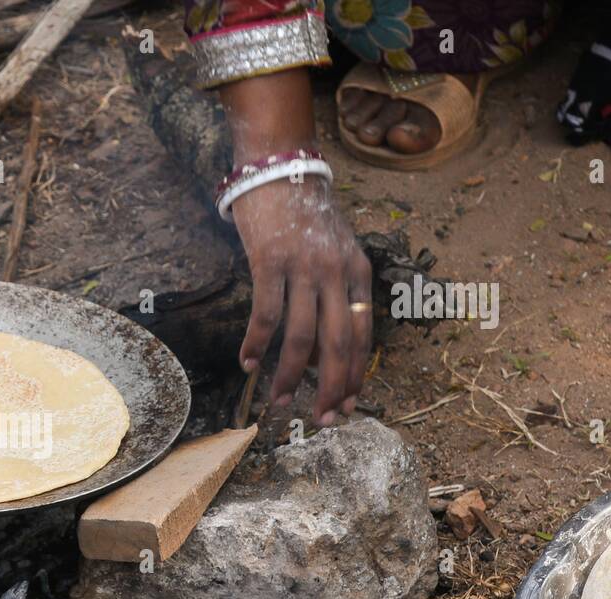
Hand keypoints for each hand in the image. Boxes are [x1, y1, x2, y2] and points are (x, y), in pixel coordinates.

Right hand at [231, 177, 371, 424]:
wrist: (279, 168)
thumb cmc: (303, 215)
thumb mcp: (333, 251)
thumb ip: (335, 292)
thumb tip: (322, 347)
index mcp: (358, 273)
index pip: (362, 337)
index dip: (354, 377)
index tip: (345, 407)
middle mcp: (336, 273)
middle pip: (338, 345)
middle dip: (331, 388)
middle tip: (320, 419)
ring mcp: (304, 268)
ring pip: (301, 338)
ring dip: (290, 376)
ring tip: (279, 401)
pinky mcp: (270, 262)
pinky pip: (266, 315)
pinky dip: (256, 345)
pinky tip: (247, 364)